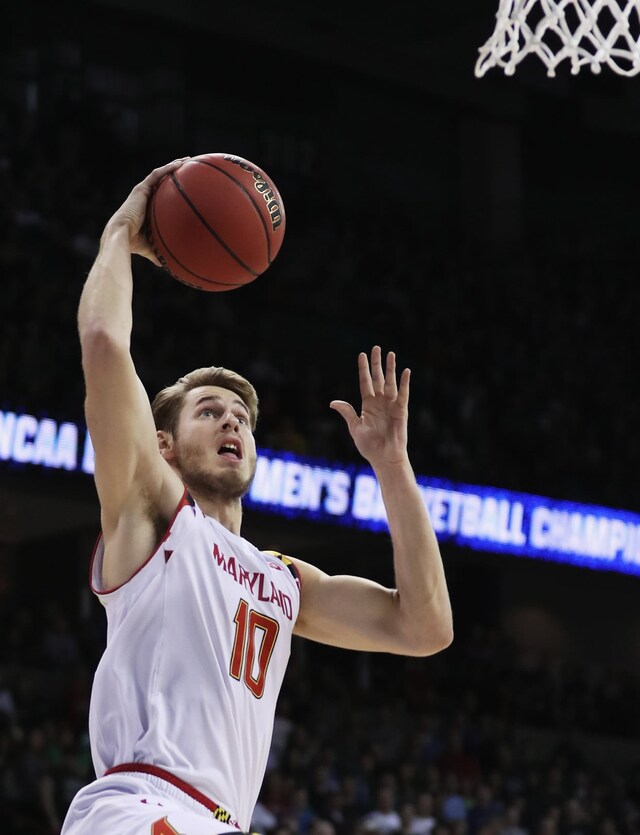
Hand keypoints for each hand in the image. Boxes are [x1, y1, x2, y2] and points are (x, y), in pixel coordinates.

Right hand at [102, 157, 188, 262]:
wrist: (121, 237)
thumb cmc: (134, 244)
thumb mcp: (151, 248)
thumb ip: (159, 253)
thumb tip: (168, 266)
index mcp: (146, 209)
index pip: (161, 197)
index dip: (172, 191)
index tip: (186, 189)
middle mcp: (144, 198)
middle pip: (162, 182)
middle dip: (175, 175)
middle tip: (191, 170)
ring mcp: (142, 192)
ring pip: (161, 174)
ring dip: (174, 167)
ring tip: (189, 161)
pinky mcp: (141, 189)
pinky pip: (157, 174)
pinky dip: (169, 168)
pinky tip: (181, 163)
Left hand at [330, 346, 410, 468]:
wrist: (383, 457)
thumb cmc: (369, 446)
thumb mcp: (355, 427)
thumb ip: (347, 412)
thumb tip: (333, 402)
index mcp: (368, 405)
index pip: (365, 382)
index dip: (363, 369)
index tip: (361, 355)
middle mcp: (380, 402)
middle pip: (378, 378)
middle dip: (376, 363)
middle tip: (375, 348)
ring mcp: (391, 405)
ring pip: (390, 382)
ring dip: (390, 368)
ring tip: (390, 353)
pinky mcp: (401, 410)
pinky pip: (403, 394)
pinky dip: (404, 382)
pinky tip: (405, 371)